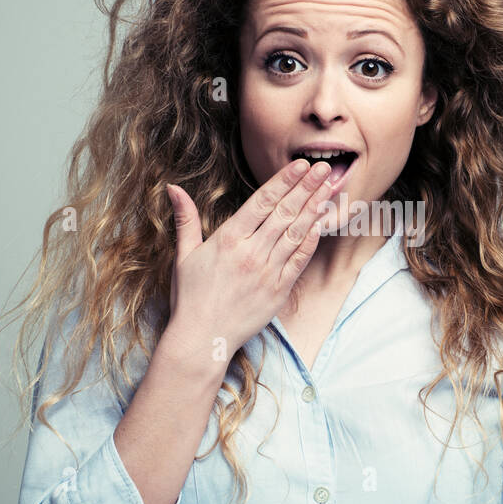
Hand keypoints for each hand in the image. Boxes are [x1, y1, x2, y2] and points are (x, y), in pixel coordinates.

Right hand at [162, 159, 337, 360]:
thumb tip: (172, 187)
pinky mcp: (279, 291)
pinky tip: (322, 224)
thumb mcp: (184, 255)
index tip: (300, 165)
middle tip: (325, 168)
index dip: (284, 181)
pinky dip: (311, 240)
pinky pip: (300, 260)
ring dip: (315, 209)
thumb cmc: (191, 297)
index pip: (262, 202)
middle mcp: (251, 253)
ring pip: (296, 233)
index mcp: (228, 239)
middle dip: (306, 188)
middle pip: (285, 213)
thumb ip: (185, 219)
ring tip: (330, 189)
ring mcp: (268, 272)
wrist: (202, 338)